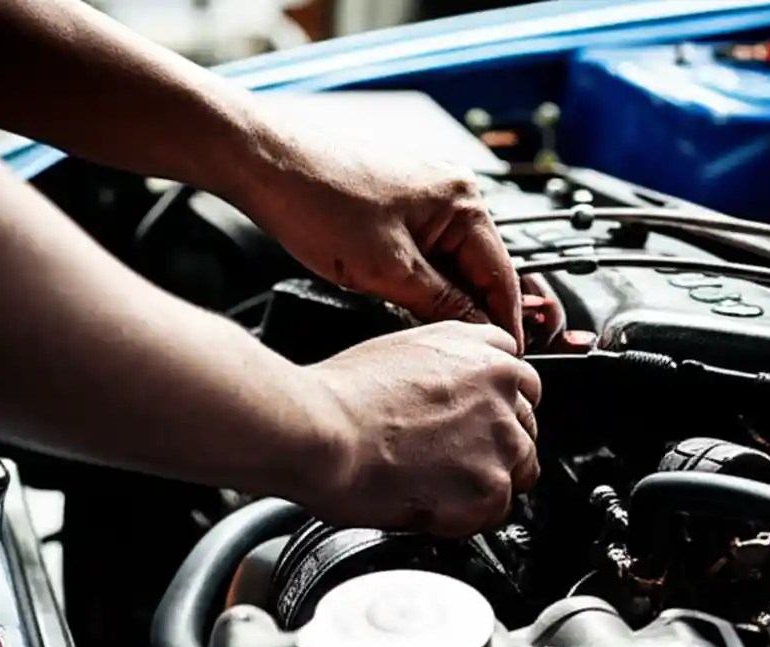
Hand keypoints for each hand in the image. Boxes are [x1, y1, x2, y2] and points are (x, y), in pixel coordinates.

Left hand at [233, 115, 523, 350]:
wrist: (264, 163)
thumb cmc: (318, 200)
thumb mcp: (387, 270)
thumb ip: (441, 304)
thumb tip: (478, 331)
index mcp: (464, 203)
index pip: (503, 276)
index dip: (504, 322)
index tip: (502, 359)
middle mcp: (452, 194)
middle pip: (478, 270)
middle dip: (467, 312)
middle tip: (456, 355)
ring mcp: (424, 197)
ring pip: (447, 264)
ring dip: (437, 298)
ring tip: (419, 330)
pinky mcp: (396, 204)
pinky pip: (422, 251)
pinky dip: (415, 279)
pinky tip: (395, 300)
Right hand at [300, 322, 540, 536]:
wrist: (323, 432)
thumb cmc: (342, 395)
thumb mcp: (402, 348)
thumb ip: (445, 365)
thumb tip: (447, 390)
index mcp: (482, 350)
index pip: (520, 380)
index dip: (495, 406)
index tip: (477, 421)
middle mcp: (501, 388)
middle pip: (525, 426)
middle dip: (495, 445)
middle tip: (451, 459)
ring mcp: (501, 438)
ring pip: (517, 470)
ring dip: (484, 480)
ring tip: (435, 484)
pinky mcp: (490, 487)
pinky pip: (495, 510)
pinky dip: (467, 515)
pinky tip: (430, 503)